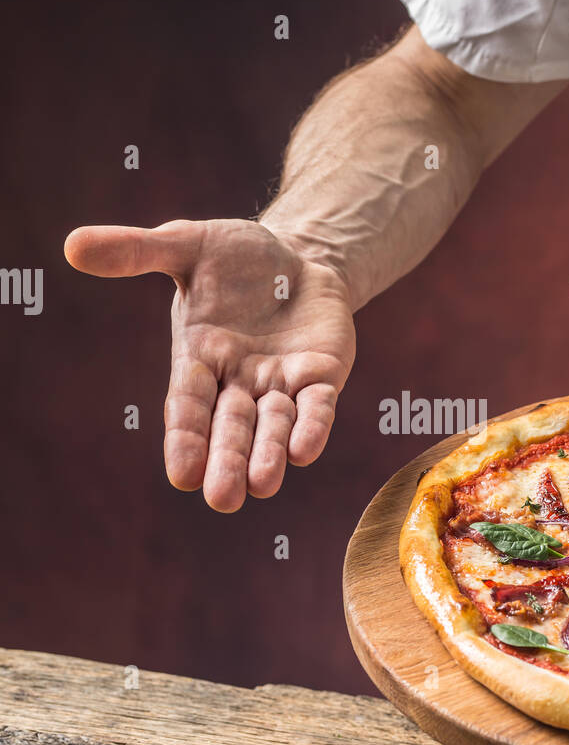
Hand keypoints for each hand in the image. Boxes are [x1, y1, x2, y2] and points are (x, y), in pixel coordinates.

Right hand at [64, 218, 354, 510]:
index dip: (186, 439)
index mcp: (198, 360)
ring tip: (263, 486)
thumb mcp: (186, 244)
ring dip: (268, 456)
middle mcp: (238, 383)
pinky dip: (312, 427)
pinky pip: (317, 407)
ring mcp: (281, 384)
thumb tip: (71, 244)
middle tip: (222, 499)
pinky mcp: (321, 376)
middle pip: (230, 429)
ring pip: (273, 428)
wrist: (300, 255)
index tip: (182, 474)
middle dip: (227, 462)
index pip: (188, 407)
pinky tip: (306, 452)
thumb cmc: (237, 257)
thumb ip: (136, 251)